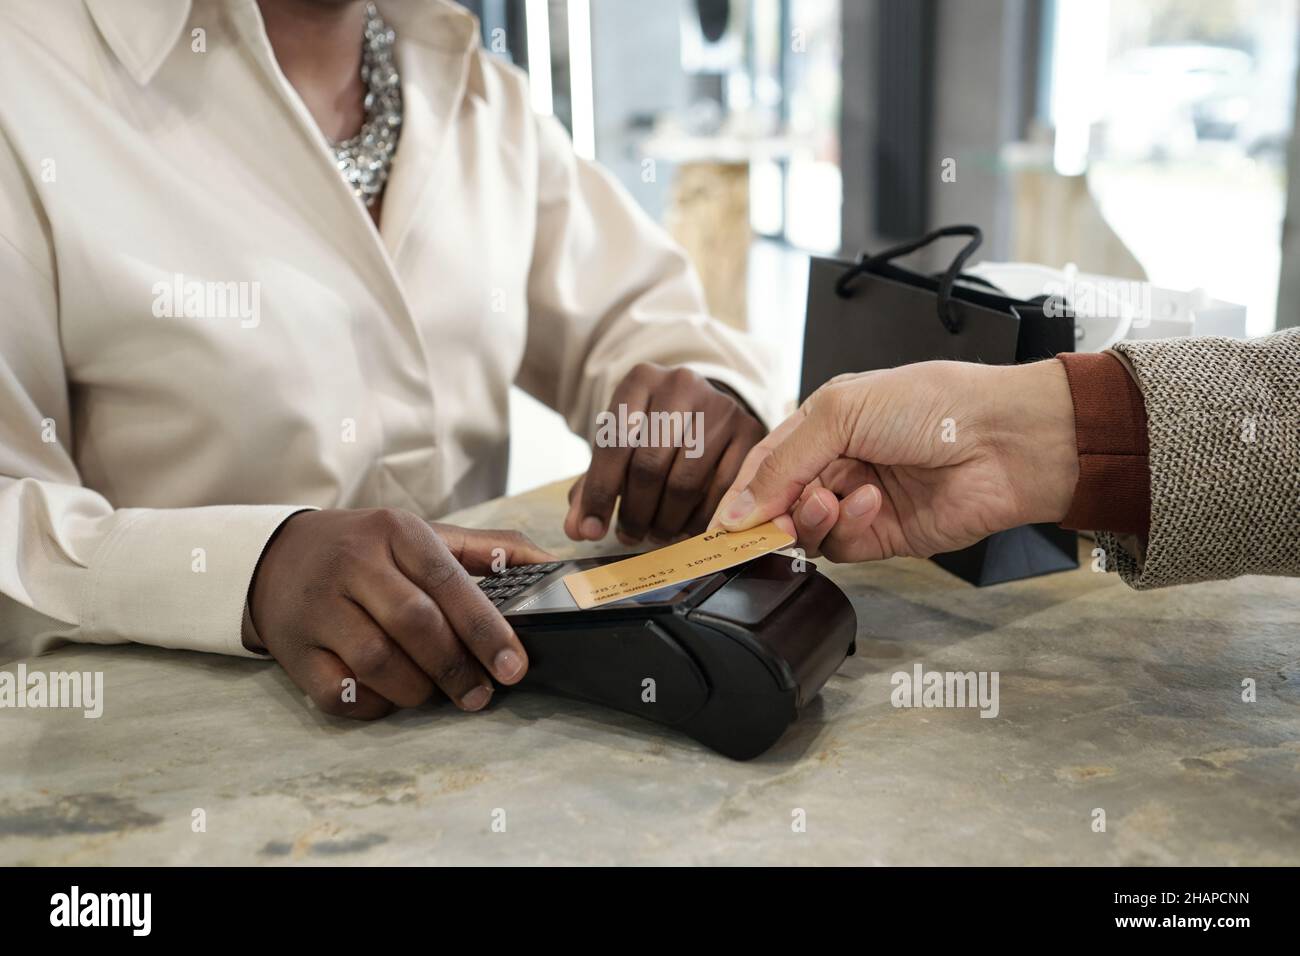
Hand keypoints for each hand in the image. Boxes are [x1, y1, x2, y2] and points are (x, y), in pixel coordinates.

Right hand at [248, 509, 554, 718]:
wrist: (277, 557)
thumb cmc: (368, 550)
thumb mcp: (423, 534)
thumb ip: (489, 550)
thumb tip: (553, 568)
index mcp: (396, 532)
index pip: (449, 582)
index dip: (486, 629)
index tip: (515, 666)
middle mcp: (354, 564)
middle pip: (414, 624)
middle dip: (457, 668)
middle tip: (482, 694)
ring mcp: (318, 607)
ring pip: (377, 662)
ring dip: (418, 689)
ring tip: (438, 694)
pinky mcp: (293, 649)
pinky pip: (339, 692)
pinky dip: (374, 704)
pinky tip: (392, 696)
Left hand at [564, 363, 766, 544]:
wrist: (702, 408)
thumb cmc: (651, 432)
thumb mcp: (618, 447)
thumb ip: (593, 486)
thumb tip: (579, 528)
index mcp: (640, 380)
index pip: (614, 444)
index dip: (600, 493)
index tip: (591, 529)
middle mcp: (681, 384)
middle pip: (649, 466)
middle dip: (634, 511)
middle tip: (629, 535)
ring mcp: (719, 406)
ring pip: (685, 483)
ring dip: (666, 521)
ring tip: (655, 532)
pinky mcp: (749, 430)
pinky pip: (721, 491)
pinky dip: (700, 519)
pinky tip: (685, 526)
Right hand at [710, 360, 1077, 561]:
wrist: (1003, 440)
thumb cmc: (932, 404)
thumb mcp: (839, 413)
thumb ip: (783, 462)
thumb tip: (738, 510)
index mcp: (823, 425)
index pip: (764, 465)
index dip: (741, 494)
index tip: (720, 524)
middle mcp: (838, 464)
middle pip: (779, 503)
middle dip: (772, 512)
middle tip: (769, 520)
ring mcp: (860, 502)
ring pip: (806, 530)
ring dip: (811, 518)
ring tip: (830, 500)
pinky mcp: (885, 536)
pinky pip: (843, 547)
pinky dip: (847, 528)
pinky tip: (869, 503)